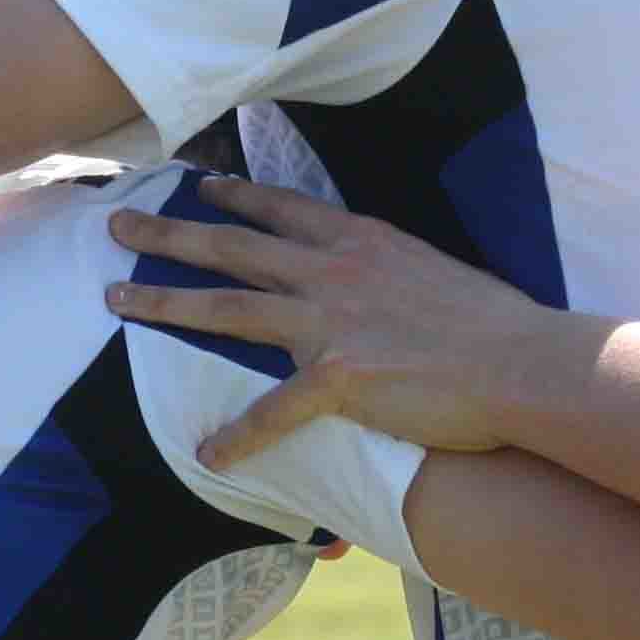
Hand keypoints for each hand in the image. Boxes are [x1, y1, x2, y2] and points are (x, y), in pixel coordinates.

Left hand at [103, 177, 590, 466]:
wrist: (524, 363)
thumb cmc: (494, 325)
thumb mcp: (433, 272)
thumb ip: (388, 273)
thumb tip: (377, 284)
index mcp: (362, 240)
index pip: (282, 207)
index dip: (233, 197)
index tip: (197, 186)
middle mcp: (336, 270)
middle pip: (233, 247)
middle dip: (169, 234)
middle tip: (117, 224)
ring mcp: (332, 321)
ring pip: (228, 307)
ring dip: (164, 302)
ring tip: (115, 298)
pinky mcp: (338, 378)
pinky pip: (271, 412)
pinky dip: (236, 436)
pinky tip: (206, 452)